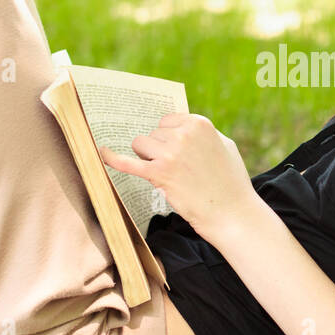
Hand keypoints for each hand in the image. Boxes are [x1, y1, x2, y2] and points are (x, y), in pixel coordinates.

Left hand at [99, 113, 259, 242]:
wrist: (233, 213)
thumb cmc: (232, 182)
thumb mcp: (225, 146)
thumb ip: (203, 134)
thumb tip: (182, 128)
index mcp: (199, 124)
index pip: (167, 122)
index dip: (168, 138)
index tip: (174, 151)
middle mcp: (183, 134)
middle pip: (153, 134)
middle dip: (159, 150)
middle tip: (178, 170)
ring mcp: (170, 153)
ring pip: (141, 146)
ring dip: (148, 159)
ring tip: (168, 175)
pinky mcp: (159, 174)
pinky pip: (128, 163)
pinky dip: (113, 158)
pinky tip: (102, 153)